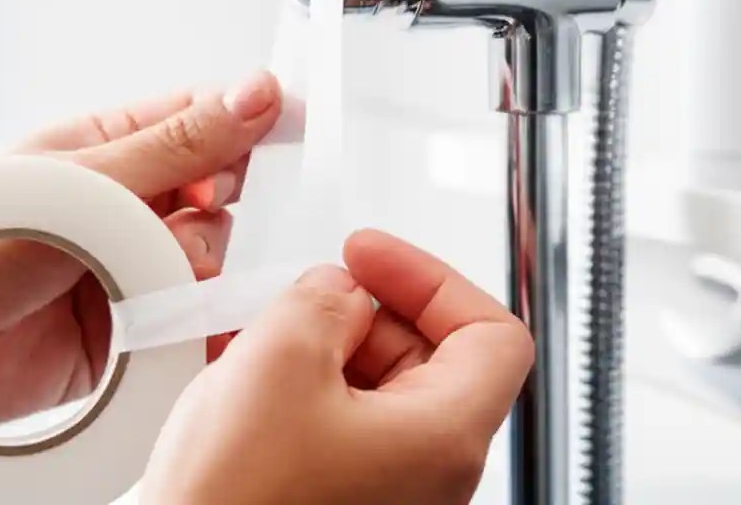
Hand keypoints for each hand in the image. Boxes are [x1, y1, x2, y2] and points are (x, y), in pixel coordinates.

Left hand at [0, 71, 280, 427]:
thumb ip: (181, 145)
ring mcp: (136, 264)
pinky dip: (201, 320)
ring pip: (214, 255)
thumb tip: (259, 91)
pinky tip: (182, 321)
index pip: (206, 117)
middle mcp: (131, 203)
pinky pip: (199, 313)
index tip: (280, 133)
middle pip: (222, 192)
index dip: (245, 124)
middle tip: (171, 222)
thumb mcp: (87, 181)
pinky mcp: (141, 325)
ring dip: (193, 269)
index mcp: (113, 145)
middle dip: (210, 210)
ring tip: (139, 284)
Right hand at [142, 229, 533, 504]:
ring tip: (263, 341)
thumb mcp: (279, 363)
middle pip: (431, 359)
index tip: (371, 258)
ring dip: (326, 352)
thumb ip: (322, 301)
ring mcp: (388, 496)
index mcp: (443, 437)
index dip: (432, 280)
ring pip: (378, 394)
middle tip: (310, 297)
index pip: (492, 334)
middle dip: (367, 315)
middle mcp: (430, 475)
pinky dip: (303, 393)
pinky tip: (248, 381)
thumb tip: (337, 291)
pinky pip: (340, 430)